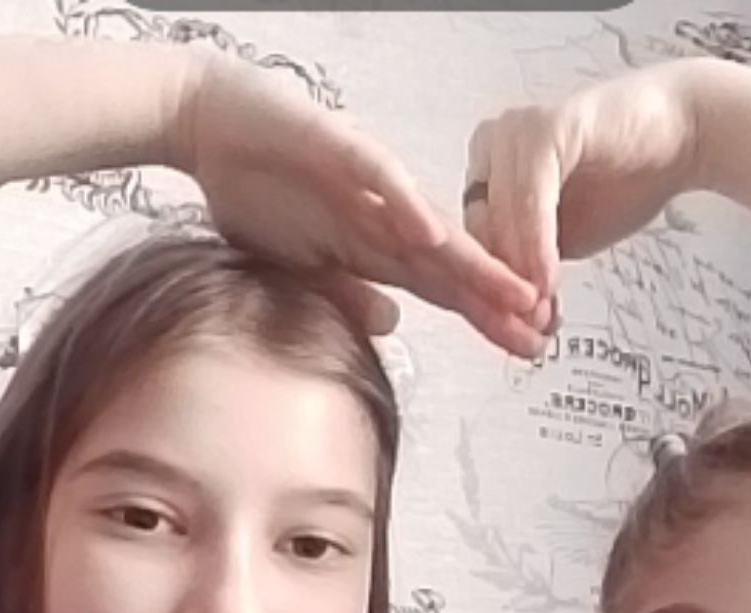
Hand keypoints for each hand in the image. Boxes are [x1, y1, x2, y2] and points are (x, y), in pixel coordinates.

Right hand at [173, 46, 544, 356]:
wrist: (206, 122)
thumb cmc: (253, 190)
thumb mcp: (300, 265)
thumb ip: (346, 294)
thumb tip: (393, 324)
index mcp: (376, 244)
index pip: (444, 289)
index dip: (485, 317)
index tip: (525, 350)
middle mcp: (384, 213)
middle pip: (453, 264)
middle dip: (499, 300)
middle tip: (544, 332)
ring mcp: (365, 181)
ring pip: (432, 225)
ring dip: (474, 260)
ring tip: (518, 291)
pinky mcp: (335, 147)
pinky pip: (378, 178)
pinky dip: (405, 206)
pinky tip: (435, 235)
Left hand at [464, 60, 705, 318]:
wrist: (681, 137)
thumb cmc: (625, 182)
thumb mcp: (565, 241)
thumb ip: (533, 272)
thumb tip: (514, 325)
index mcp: (489, 171)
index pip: (470, 242)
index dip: (489, 292)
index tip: (513, 333)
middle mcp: (493, 146)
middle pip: (479, 233)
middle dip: (502, 289)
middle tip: (527, 331)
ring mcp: (515, 133)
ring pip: (500, 218)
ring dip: (517, 274)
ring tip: (538, 315)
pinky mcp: (545, 127)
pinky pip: (529, 198)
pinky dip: (536, 245)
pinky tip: (548, 280)